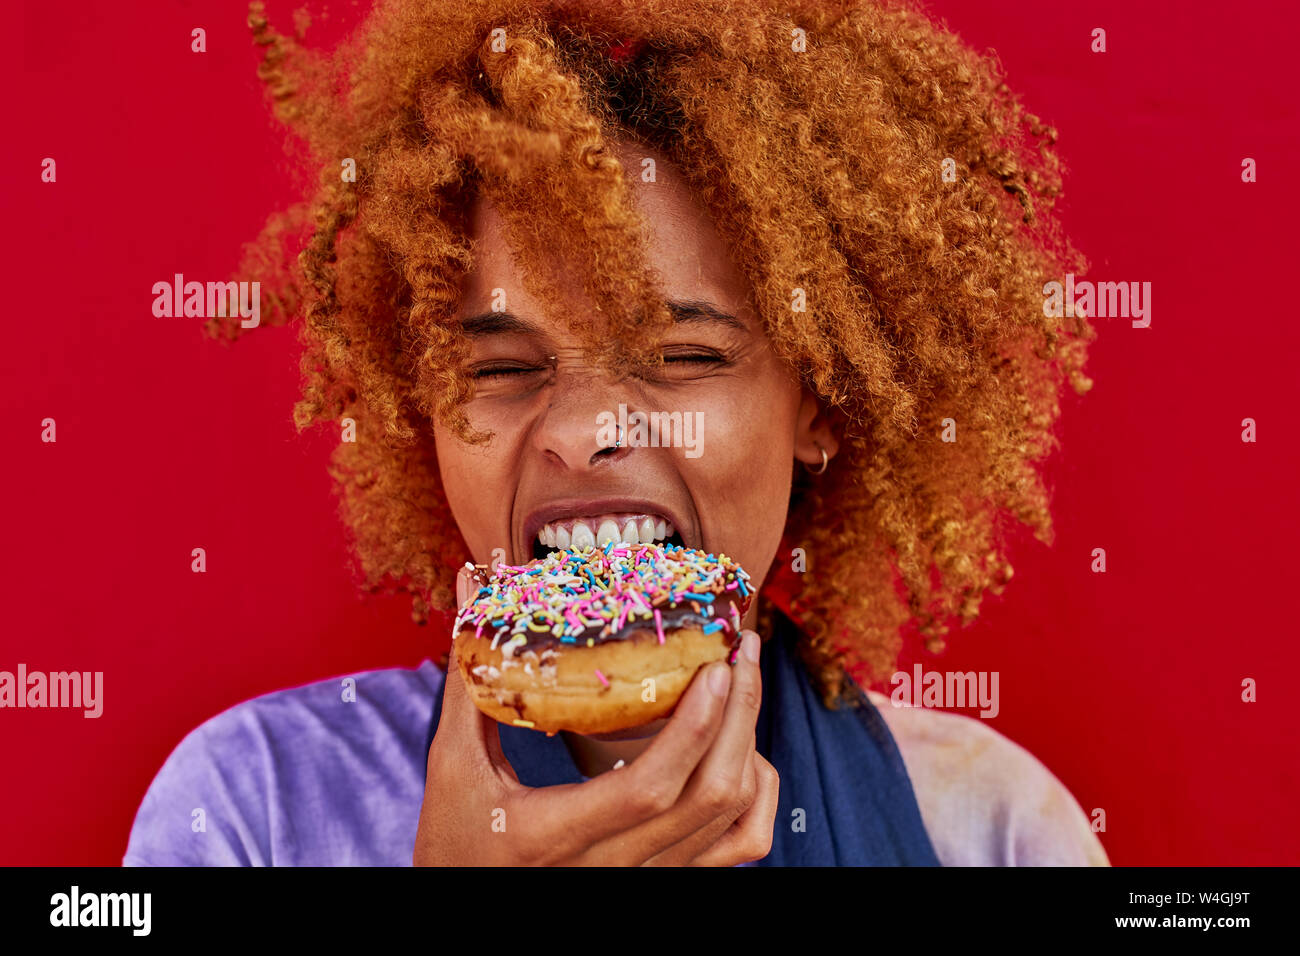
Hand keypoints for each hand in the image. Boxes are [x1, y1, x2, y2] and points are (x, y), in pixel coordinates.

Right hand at [413, 582, 777, 865]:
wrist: (467, 909)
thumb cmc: (455, 840)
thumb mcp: (454, 765)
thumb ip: (471, 680)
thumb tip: (472, 584)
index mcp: (557, 836)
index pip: (648, 790)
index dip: (694, 728)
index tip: (715, 667)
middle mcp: (613, 868)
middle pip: (712, 796)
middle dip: (741, 714)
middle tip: (741, 649)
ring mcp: (648, 878)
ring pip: (733, 819)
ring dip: (748, 744)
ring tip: (739, 685)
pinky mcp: (667, 879)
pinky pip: (743, 846)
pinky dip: (756, 794)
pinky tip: (740, 751)